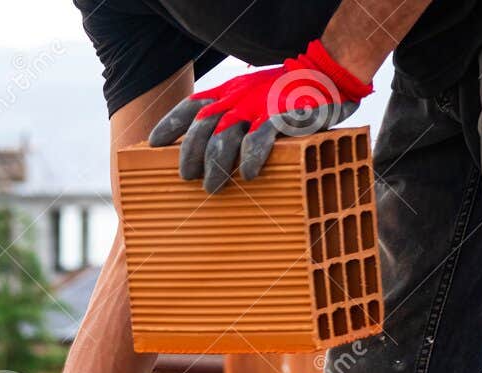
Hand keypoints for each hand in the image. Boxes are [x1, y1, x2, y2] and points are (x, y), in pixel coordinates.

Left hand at [148, 39, 371, 192]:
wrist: (327, 74)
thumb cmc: (284, 95)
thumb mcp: (250, 97)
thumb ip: (228, 116)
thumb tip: (204, 152)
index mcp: (227, 93)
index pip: (190, 107)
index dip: (169, 124)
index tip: (154, 144)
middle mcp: (238, 99)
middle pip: (201, 130)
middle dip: (190, 156)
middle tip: (187, 178)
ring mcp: (259, 109)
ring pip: (224, 140)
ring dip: (215, 167)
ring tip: (211, 189)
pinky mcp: (282, 119)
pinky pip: (259, 141)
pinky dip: (250, 160)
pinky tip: (246, 175)